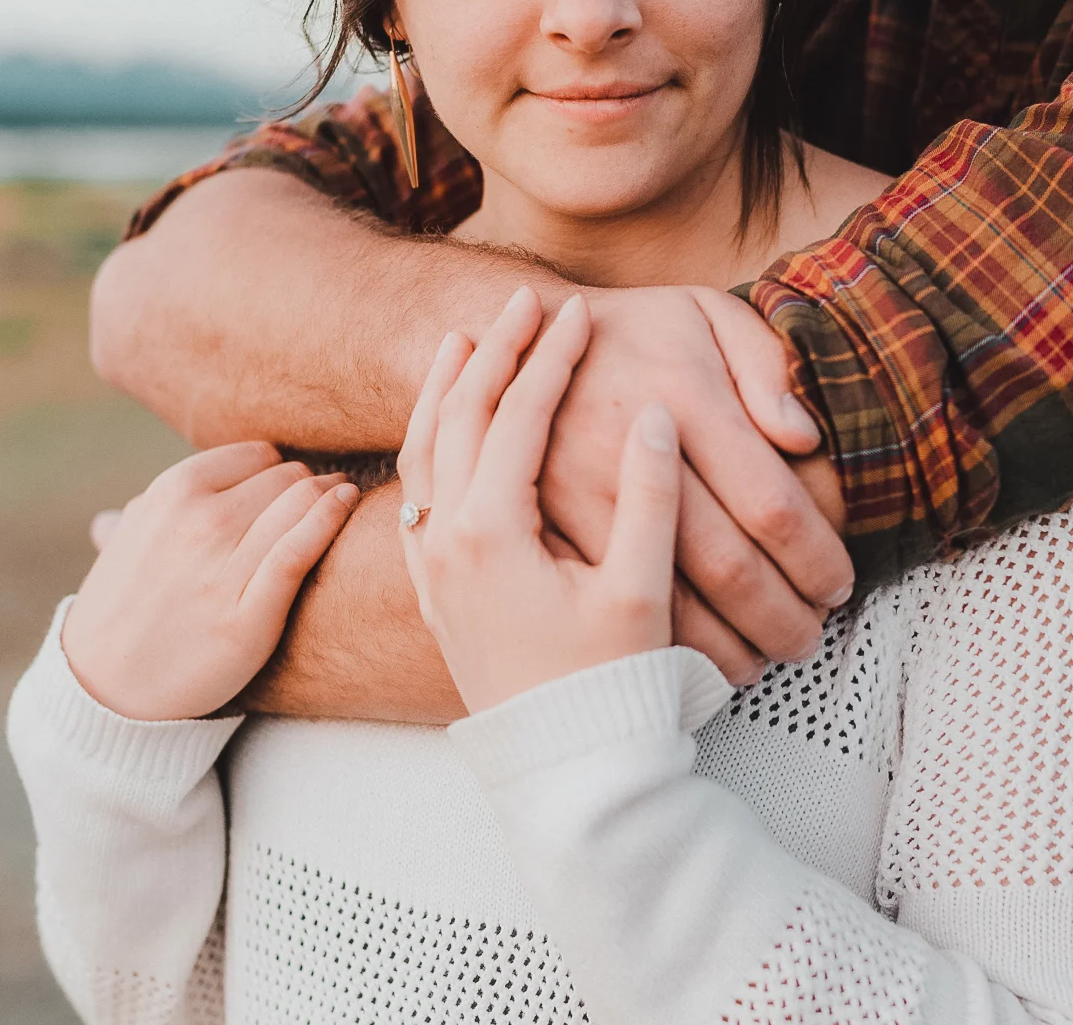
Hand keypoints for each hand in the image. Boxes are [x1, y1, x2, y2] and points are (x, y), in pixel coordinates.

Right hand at [61, 442, 358, 720]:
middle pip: (287, 477)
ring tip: (345, 494)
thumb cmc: (123, 610)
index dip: (277, 471)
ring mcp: (225, 567)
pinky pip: (300, 549)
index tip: (286, 487)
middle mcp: (200, 521)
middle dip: (306, 485)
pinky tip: (347, 502)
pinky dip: (331, 518)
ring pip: (300, 503)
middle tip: (322, 495)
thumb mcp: (131, 537)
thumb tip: (166, 491)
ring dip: (330, 494)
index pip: (258, 456)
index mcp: (172, 493)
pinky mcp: (250, 615)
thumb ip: (158, 504)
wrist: (107, 689)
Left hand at [398, 292, 678, 714]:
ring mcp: (433, 566)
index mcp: (492, 535)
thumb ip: (650, 498)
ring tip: (463, 340)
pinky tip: (447, 428)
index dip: (550, 359)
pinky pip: (417, 491)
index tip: (578, 312)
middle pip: (458, 419)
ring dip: (446, 390)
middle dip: (490, 352)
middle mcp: (447, 542)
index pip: (517, 418)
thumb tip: (655, 417)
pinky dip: (430, 441)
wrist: (563, 771)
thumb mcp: (640, 593)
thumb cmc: (609, 688)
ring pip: (423, 452)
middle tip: (523, 301)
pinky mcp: (436, 589)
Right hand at [538, 286, 850, 677]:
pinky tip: (699, 657)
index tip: (840, 585)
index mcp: (684, 395)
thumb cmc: (632, 331)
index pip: (772, 504)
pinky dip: (665, 645)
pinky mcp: (546, 530)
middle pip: (729, 567)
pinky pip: (614, 602)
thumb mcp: (703, 313)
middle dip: (783, 617)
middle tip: (811, 638)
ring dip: (731, 646)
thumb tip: (805, 440)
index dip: (817, 559)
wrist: (514, 340)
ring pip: (672, 602)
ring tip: (766, 658)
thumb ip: (765, 365)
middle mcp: (631, 451)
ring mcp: (582, 497)